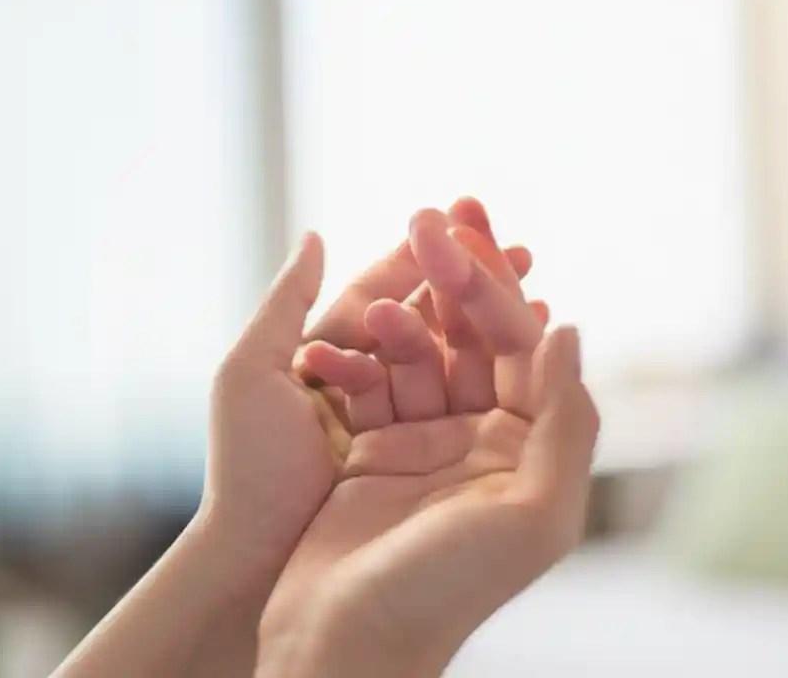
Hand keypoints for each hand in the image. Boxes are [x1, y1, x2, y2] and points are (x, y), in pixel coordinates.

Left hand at [55, 198, 532, 676]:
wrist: (255, 564)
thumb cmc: (248, 470)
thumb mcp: (250, 375)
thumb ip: (286, 302)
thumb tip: (316, 235)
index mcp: (325, 353)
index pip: (386, 290)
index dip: (429, 259)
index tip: (472, 224)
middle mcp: (365, 383)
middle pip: (430, 319)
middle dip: (475, 283)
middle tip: (525, 252)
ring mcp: (394, 423)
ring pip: (452, 361)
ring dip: (493, 326)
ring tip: (538, 298)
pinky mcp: (415, 461)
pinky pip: (461, 410)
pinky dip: (496, 382)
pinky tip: (532, 364)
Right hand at [257, 211, 599, 677]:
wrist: (346, 647)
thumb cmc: (445, 593)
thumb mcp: (534, 515)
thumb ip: (566, 420)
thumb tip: (568, 329)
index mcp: (534, 453)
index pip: (524, 346)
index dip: (495, 286)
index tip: (459, 233)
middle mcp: (490, 444)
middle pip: (476, 339)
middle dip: (453, 277)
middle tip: (424, 217)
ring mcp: (431, 448)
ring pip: (421, 356)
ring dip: (400, 320)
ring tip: (377, 303)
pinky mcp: (377, 456)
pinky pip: (372, 386)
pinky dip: (357, 359)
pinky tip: (339, 340)